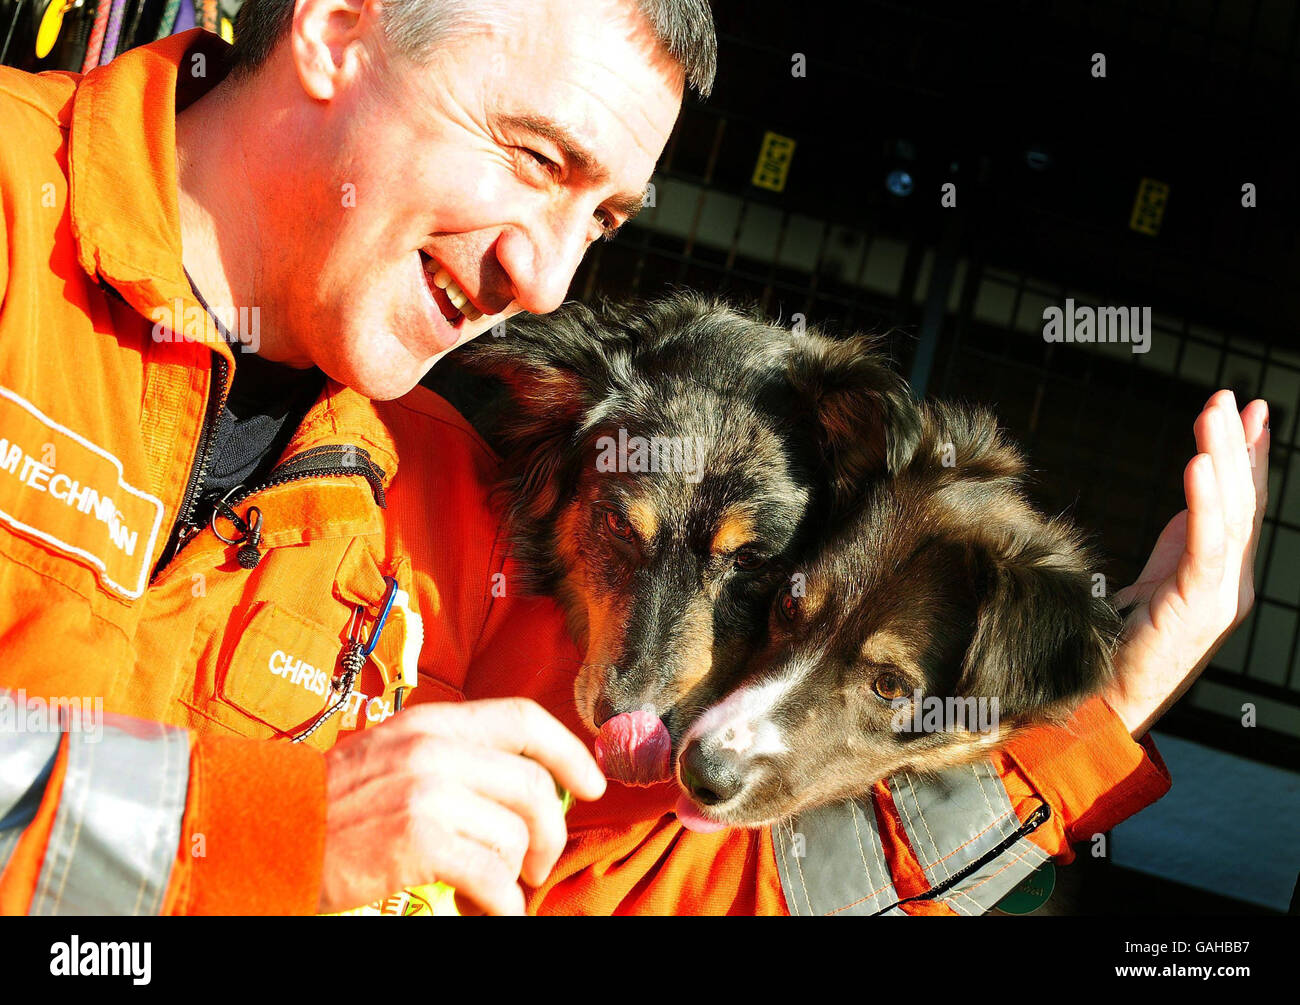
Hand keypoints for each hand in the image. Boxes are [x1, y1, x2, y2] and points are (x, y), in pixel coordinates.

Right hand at [318, 698, 604, 914]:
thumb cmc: (333, 803)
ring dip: (518, 872)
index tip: (592, 784)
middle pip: (534, 786)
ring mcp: (428, 791)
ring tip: (500, 887)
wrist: (269, 828)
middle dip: (552, 832)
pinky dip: (503, 902)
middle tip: (539, 862)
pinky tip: (493, 909)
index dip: (569, 751)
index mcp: (435, 722)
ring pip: (516, 833)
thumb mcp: (394, 754)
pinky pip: (492, 875)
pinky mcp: (418, 839)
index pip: (524, 718)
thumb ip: (453, 757)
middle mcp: (436, 748)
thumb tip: (521, 784)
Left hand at [1107, 391, 1269, 737]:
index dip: (1248, 455)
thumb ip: (1179, 538)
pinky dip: (1205, 503)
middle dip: (1240, 444)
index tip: (1251, 408)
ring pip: (1231, 515)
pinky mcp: (1198, 609)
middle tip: (1233, 396)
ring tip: (1218, 414)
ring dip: (1225, 459)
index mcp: (1219, 575)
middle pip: (1242, 501)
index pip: (1240, 504)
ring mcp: (1220, 598)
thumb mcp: (1157, 578)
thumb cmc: (1121, 648)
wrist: (1105, 707)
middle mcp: (1230, 584)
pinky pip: (1206, 546)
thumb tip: (1194, 490)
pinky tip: (1201, 465)